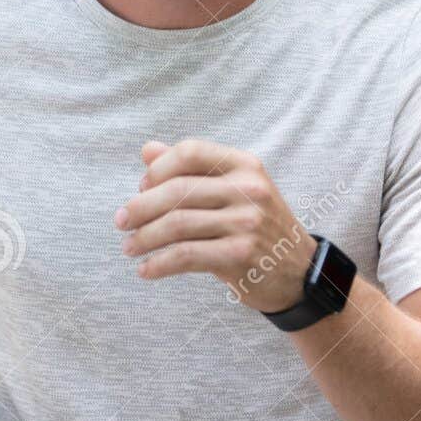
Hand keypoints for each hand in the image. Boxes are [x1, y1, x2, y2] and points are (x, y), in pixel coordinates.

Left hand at [114, 137, 318, 313]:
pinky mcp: (240, 255)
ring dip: (144, 238)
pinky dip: (158, 264)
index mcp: (244, 164)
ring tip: (129, 248)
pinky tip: (146, 270)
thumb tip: (146, 149)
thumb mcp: (233, 189)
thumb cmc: (256, 226)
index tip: (141, 188)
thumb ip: (192, 169)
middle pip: (177, 190)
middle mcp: (248, 189)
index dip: (158, 169)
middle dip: (140, 207)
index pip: (190, 152)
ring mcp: (246, 222)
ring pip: (177, 224)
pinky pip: (185, 255)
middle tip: (120, 222)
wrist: (299, 271)